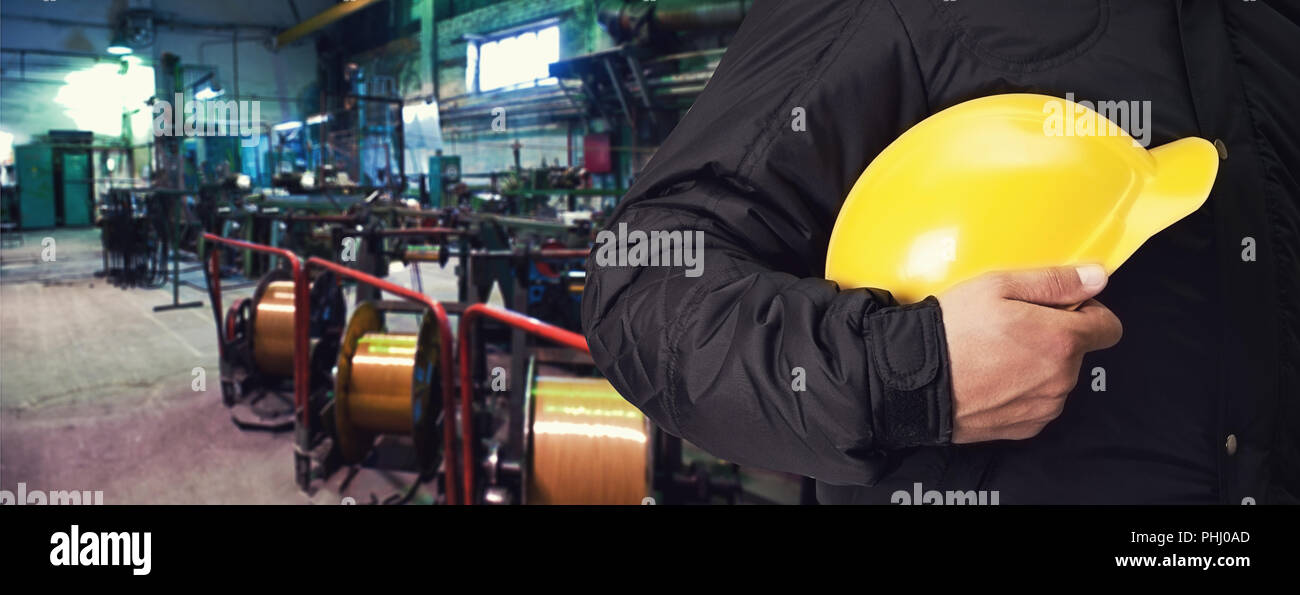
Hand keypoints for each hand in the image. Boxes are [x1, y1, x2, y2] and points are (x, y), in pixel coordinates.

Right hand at [937, 265, 1122, 443]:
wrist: (913, 382)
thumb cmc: (951, 332)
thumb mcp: (998, 287)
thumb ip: (1055, 281)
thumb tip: (1097, 278)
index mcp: (1062, 339)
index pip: (1109, 327)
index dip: (1086, 312)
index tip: (1058, 309)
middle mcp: (1061, 378)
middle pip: (1077, 352)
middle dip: (1054, 338)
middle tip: (1011, 329)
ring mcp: (1044, 407)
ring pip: (1057, 379)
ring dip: (1038, 367)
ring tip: (995, 355)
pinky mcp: (1025, 428)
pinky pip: (1037, 403)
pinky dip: (1022, 391)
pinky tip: (991, 378)